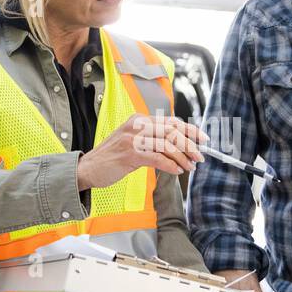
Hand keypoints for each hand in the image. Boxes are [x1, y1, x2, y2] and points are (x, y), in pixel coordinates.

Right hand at [76, 114, 207, 190]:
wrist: (88, 168)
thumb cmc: (112, 158)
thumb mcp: (132, 142)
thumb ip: (151, 139)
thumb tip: (179, 145)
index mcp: (139, 120)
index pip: (171, 121)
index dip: (190, 130)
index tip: (203, 138)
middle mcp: (137, 125)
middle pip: (172, 131)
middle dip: (190, 144)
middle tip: (200, 156)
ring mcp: (133, 139)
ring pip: (168, 144)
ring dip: (183, 157)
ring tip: (190, 167)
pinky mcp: (130, 154)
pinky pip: (158, 158)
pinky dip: (171, 165)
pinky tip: (177, 171)